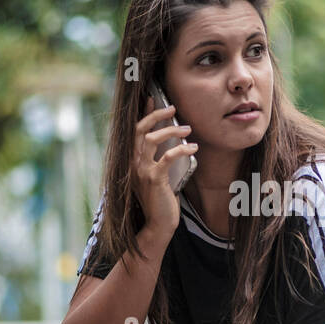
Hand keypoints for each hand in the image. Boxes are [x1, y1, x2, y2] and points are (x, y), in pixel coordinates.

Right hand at [131, 95, 196, 241]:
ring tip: (187, 128)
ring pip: (152, 139)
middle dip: (156, 115)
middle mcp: (132, 163)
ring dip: (171, 130)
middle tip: (173, 108)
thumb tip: (171, 142)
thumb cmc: (160, 201)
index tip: (152, 99)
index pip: (134, 131)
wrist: (158, 224)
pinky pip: (167, 157)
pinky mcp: (154, 178)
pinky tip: (192, 147)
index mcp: (131, 161)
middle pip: (140, 130)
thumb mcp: (156, 176)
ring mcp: (141, 171)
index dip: (143, 114)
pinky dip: (181, 149)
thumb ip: (157, 160)